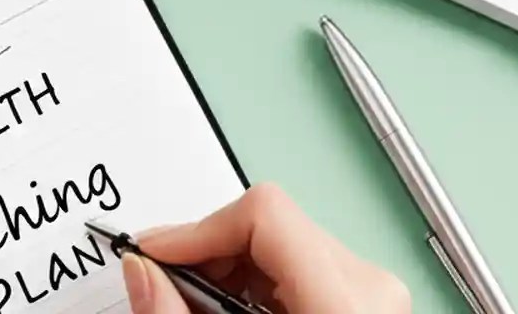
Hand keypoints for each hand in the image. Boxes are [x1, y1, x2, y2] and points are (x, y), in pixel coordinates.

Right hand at [121, 184, 409, 313]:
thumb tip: (143, 271)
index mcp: (347, 300)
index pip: (262, 212)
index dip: (196, 229)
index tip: (153, 254)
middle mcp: (370, 284)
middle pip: (267, 222)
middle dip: (206, 254)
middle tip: (165, 290)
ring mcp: (374, 290)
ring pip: (278, 240)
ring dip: (228, 270)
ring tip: (198, 310)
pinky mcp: (365, 298)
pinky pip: (297, 264)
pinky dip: (255, 285)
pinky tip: (234, 313)